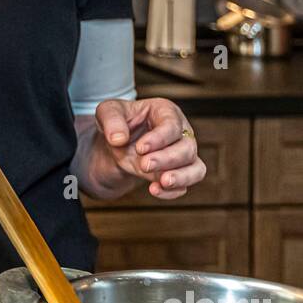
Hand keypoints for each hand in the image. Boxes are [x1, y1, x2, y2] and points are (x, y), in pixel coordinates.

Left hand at [92, 97, 206, 199]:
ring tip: (163, 182)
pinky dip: (172, 191)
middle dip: (166, 159)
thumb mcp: (107, 112)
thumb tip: (118, 138)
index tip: (140, 148)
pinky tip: (155, 190)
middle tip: (145, 164)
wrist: (116, 145)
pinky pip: (186, 185)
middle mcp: (181, 132)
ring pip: (195, 168)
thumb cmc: (117, 123)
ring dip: (180, 177)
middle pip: (187, 147)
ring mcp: (183, 154)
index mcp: (165, 112)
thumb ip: (111, 120)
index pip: (172, 125)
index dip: (159, 138)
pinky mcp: (179, 173)